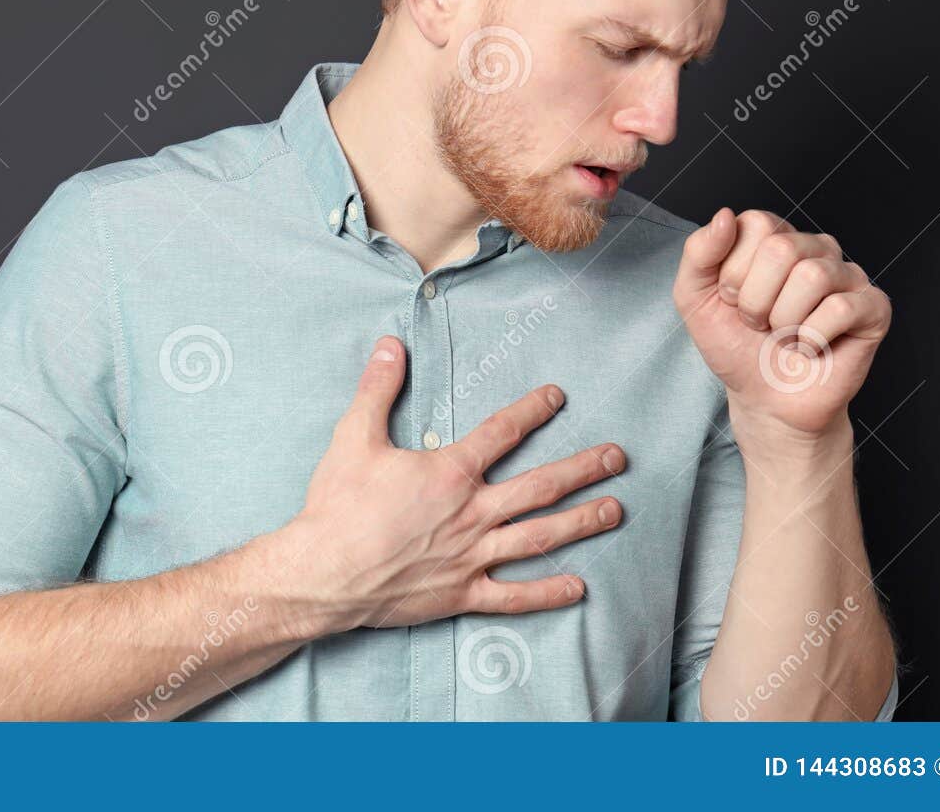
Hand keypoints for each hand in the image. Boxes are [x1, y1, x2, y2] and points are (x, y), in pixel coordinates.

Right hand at [282, 336, 623, 632]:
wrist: (321, 572)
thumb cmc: (337, 506)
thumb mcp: (353, 437)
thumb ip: (377, 389)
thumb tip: (389, 345)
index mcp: (449, 472)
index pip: (501, 433)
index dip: (532, 411)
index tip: (557, 397)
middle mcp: (471, 513)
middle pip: (539, 486)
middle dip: (582, 468)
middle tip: (618, 457)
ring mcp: (471, 556)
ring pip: (538, 537)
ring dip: (580, 522)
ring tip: (615, 509)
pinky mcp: (462, 594)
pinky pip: (514, 595)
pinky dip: (547, 592)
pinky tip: (579, 587)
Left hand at [672, 208, 890, 439]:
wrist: (764, 400)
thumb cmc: (735, 345)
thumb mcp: (695, 298)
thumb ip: (698, 253)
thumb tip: (725, 214)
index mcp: (775, 236)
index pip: (756, 224)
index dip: (735, 272)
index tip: (733, 300)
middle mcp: (815, 248)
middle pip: (782, 248)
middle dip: (756, 299)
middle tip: (760, 322)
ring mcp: (848, 275)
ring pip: (812, 276)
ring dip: (784, 321)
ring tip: (785, 335)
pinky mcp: (873, 307)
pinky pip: (841, 308)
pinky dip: (812, 338)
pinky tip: (810, 347)